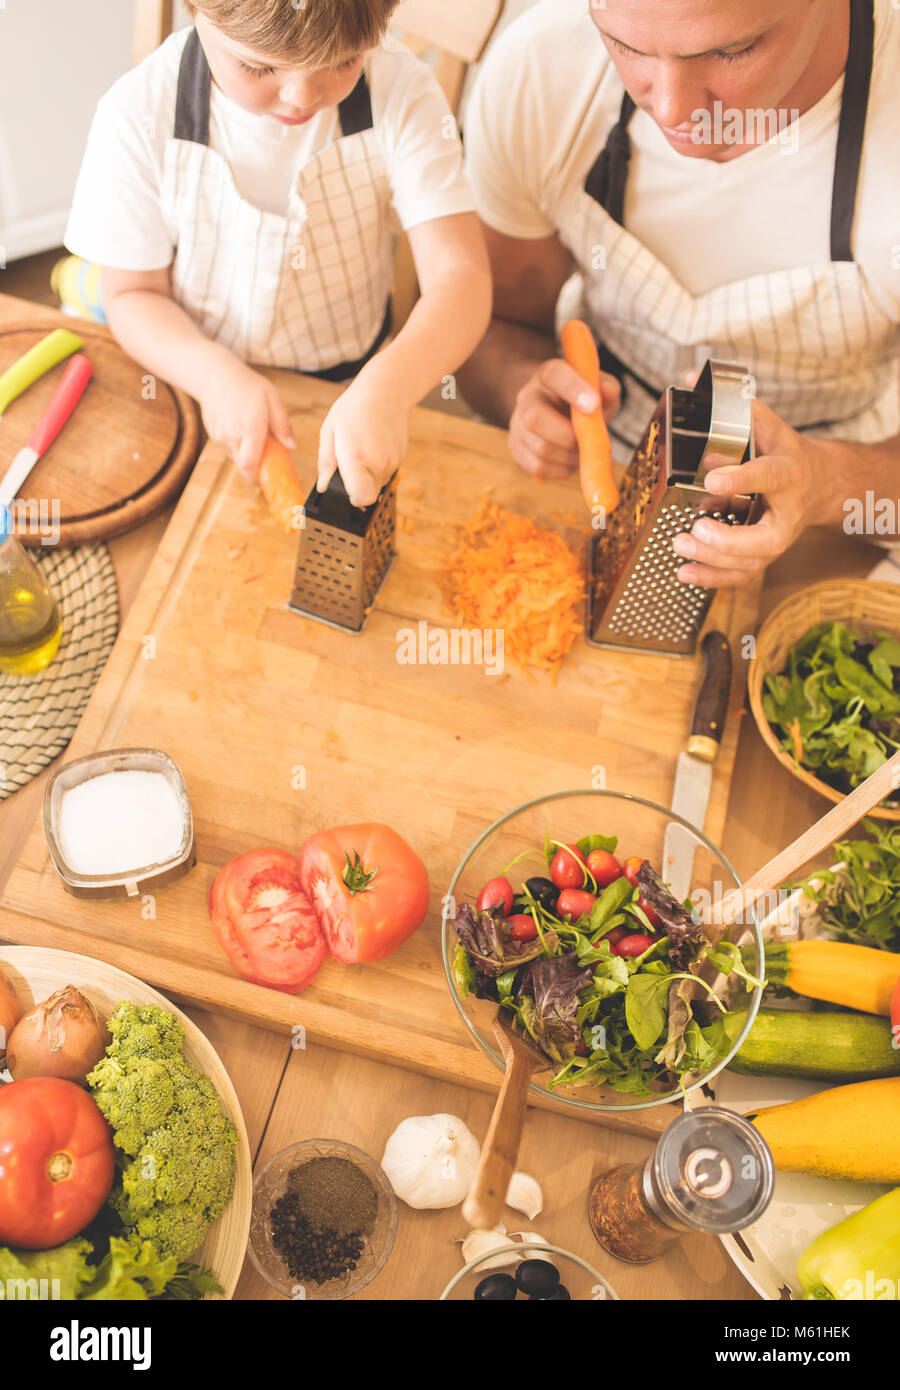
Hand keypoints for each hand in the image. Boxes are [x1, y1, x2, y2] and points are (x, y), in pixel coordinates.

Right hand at [197, 353, 294, 482]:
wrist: (214, 375)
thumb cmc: (246, 384)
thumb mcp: (272, 399)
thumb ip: (282, 425)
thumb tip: (292, 447)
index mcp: (250, 429)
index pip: (250, 465)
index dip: (257, 478)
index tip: (265, 481)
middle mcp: (232, 436)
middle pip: (243, 465)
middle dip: (255, 467)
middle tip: (266, 459)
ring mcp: (220, 437)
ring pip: (236, 457)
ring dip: (247, 454)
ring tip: (253, 434)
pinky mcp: (213, 435)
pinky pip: (228, 447)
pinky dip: (237, 444)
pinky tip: (241, 428)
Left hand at [317, 367, 408, 507]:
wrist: (386, 391)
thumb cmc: (354, 408)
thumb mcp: (330, 431)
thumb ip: (325, 462)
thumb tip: (323, 485)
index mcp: (356, 458)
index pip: (360, 498)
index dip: (352, 498)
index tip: (345, 488)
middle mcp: (378, 463)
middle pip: (369, 496)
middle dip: (358, 488)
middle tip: (350, 467)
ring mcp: (392, 462)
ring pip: (378, 485)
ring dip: (368, 477)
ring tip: (362, 450)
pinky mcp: (401, 458)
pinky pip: (387, 473)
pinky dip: (378, 467)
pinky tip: (373, 447)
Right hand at [508, 358, 620, 478]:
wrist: (555, 411)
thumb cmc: (581, 401)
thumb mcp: (599, 389)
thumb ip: (607, 389)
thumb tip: (607, 392)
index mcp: (548, 375)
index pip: (554, 374)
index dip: (573, 389)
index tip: (593, 405)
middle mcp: (527, 396)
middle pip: (534, 418)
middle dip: (567, 436)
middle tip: (585, 441)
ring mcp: (517, 423)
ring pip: (539, 447)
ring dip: (568, 456)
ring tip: (580, 451)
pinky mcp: (516, 447)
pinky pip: (538, 466)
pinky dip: (561, 469)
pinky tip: (569, 460)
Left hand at [672, 400, 821, 587]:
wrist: (818, 485)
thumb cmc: (786, 455)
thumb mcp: (769, 427)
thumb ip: (734, 407)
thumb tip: (690, 380)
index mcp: (789, 474)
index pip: (769, 477)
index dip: (742, 479)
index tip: (712, 479)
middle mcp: (785, 513)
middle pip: (763, 539)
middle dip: (727, 541)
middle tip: (695, 530)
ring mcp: (775, 540)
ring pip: (750, 563)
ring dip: (713, 561)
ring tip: (680, 546)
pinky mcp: (762, 556)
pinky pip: (740, 576)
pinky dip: (711, 578)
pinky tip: (684, 571)